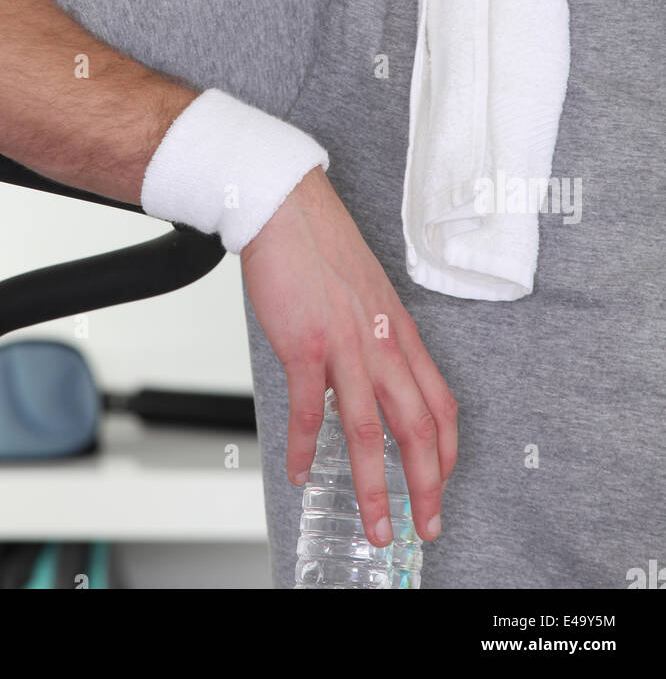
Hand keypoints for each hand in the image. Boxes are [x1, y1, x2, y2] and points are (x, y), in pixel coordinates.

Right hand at [240, 165, 457, 546]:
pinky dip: (304, 448)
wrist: (287, 208)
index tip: (442, 484)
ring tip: (375, 525)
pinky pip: (307, 410)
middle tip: (425, 525)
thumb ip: (375, 335)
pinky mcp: (304, 345)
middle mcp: (381, 343)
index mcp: (400, 331)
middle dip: (426, 487)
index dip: (447, 452)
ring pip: (369, 431)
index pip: (441, 403)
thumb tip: (370, 373)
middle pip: (417, 428)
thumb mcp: (368, 293)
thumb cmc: (322, 245)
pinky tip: (300, 472)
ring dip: (376, 488)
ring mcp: (345, 346)